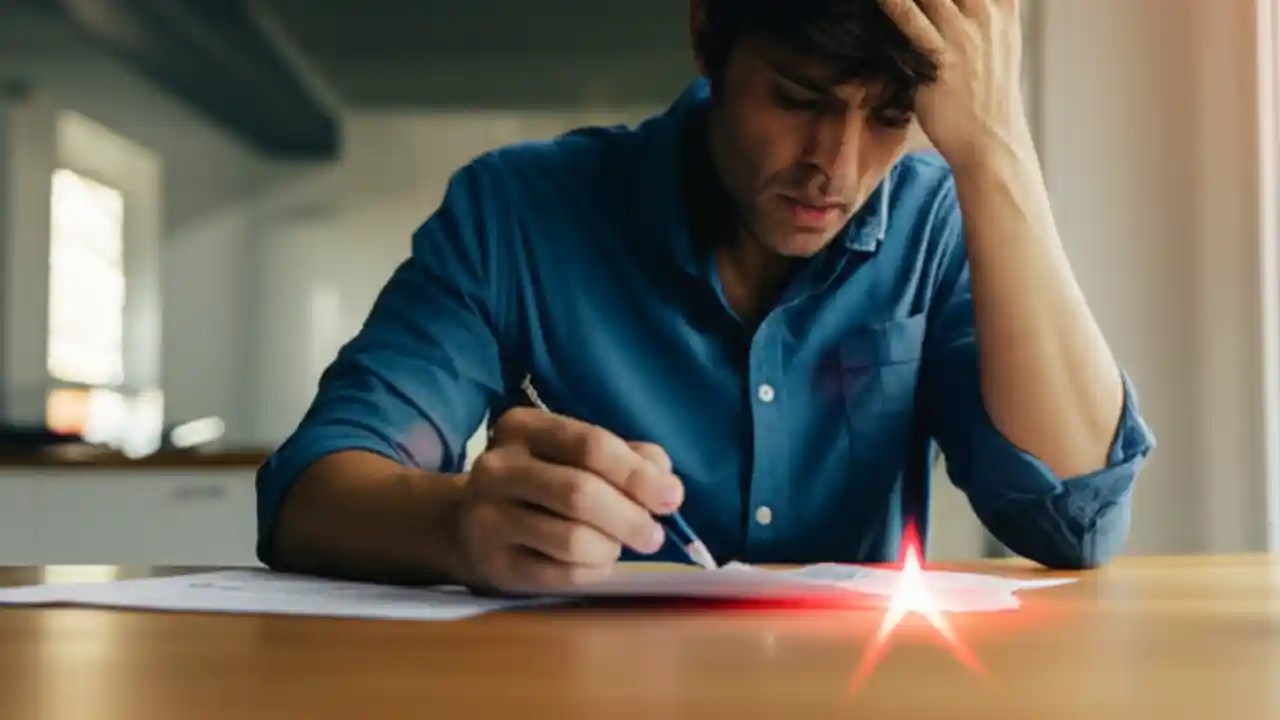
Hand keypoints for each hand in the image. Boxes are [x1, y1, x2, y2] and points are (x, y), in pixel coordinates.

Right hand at [455, 408, 681, 592]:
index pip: (591, 445)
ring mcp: (489, 517)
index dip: (638, 474)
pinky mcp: (495, 563)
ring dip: (610, 547)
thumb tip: (666, 482)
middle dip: (630, 517)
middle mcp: (498, 467)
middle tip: (653, 535)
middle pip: (580, 492)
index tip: (672, 498)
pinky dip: (592, 570)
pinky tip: (593, 562)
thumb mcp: (578, 456)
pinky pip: (561, 573)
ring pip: (572, 539)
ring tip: (616, 546)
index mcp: (524, 428)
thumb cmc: (542, 483)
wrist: (471, 524)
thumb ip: (628, 458)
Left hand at [877, 0, 1032, 170]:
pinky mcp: (940, 60)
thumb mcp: (1002, 40)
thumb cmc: (989, 92)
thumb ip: (991, 10)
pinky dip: (894, 3)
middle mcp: (986, 15)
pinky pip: (911, 21)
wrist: (991, 139)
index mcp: (1002, 7)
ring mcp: (964, 36)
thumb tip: (978, 5)